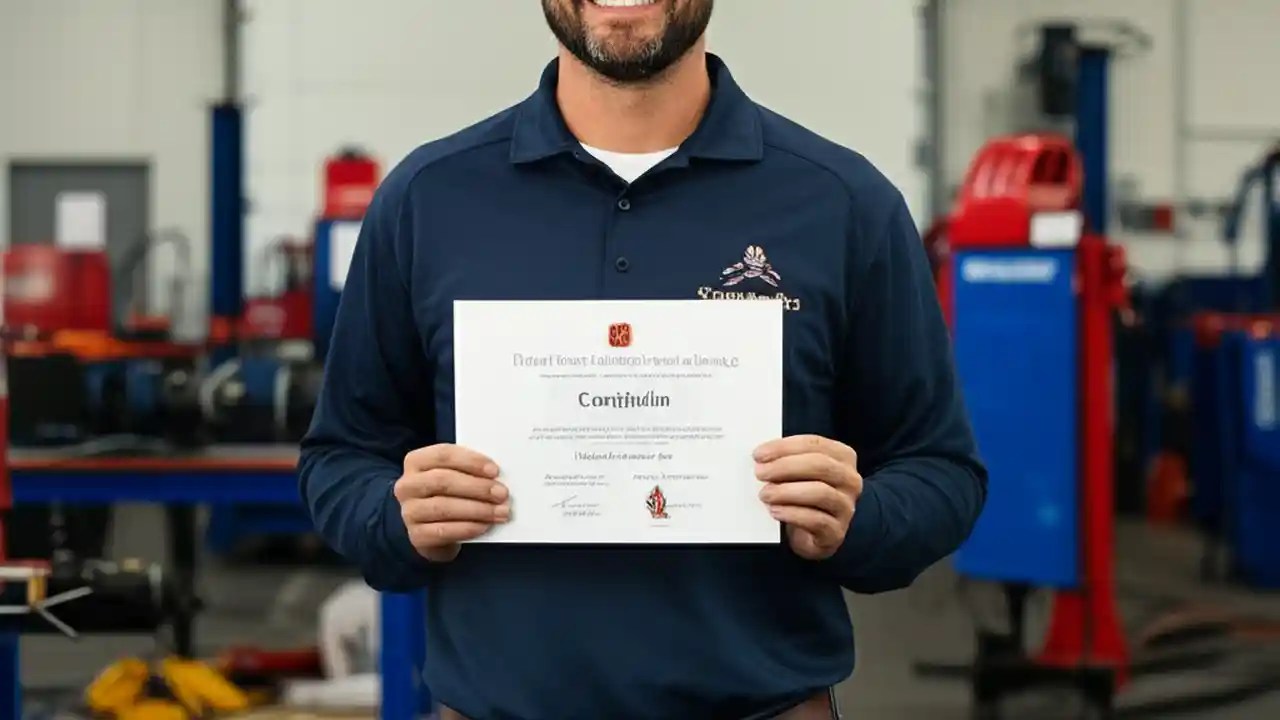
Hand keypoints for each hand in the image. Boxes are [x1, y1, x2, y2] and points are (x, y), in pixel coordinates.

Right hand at [393, 444, 508, 562]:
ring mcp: (409, 512)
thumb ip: (469, 471)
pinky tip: (485, 526)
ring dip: (477, 509)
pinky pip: (444, 531)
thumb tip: (497, 476)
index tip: (495, 470)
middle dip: (477, 487)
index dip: (471, 461)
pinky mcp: (416, 536)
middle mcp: (408, 485)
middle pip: (443, 481)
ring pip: (444, 507)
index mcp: (416, 461)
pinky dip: (467, 528)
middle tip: (502, 493)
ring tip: (500, 512)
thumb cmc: (447, 495)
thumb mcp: (454, 476)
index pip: (443, 455)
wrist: (431, 530)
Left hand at [754, 435, 861, 559]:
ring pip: (821, 493)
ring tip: (765, 494)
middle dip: (785, 467)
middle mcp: (850, 480)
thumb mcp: (798, 473)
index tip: (759, 454)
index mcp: (842, 457)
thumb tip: (761, 456)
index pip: (815, 444)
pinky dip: (792, 514)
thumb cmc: (802, 497)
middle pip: (820, 465)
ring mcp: (846, 507)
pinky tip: (775, 511)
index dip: (785, 447)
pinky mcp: (836, 531)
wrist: (810, 535)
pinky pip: (817, 520)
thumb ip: (785, 460)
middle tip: (760, 472)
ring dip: (787, 492)